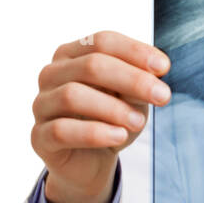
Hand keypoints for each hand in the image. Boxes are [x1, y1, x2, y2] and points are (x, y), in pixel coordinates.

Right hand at [31, 30, 170, 202]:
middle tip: (162, 96)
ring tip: (139, 122)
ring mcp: (42, 104)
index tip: (164, 67)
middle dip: (132, 79)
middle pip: (91, 65)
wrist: (91, 161)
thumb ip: (136, 84)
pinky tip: (118, 136)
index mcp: (72, 55)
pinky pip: (62, 130)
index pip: (102, 41)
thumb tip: (153, 75)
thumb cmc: (110, 120)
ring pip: (72, 96)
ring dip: (113, 108)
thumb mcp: (130, 98)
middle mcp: (52, 74)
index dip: (135, 52)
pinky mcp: (39, 136)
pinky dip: (95, 133)